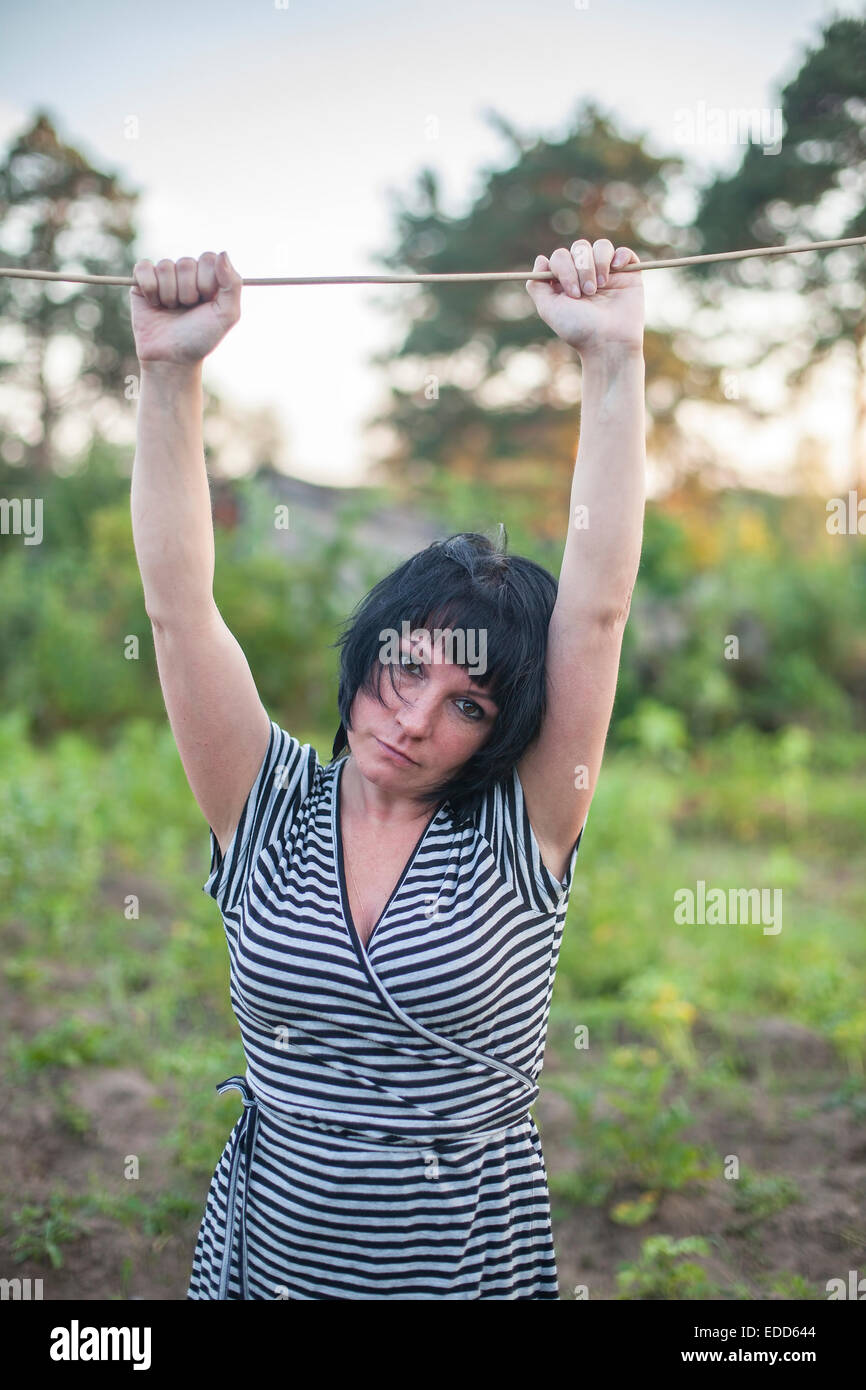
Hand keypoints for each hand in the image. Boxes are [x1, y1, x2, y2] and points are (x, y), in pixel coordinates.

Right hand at [130, 251, 242, 364]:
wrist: (171, 358)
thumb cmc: (201, 338)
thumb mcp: (227, 315)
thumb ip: (233, 284)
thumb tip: (223, 253)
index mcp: (209, 277)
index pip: (209, 258)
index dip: (206, 282)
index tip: (206, 302)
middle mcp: (187, 274)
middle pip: (186, 263)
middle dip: (188, 292)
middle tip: (187, 310)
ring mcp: (164, 276)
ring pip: (165, 267)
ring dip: (169, 295)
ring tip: (171, 310)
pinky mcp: (142, 282)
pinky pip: (144, 268)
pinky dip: (149, 288)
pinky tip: (155, 304)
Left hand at [525, 239, 643, 356]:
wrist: (609, 342)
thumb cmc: (578, 329)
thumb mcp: (549, 309)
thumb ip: (537, 285)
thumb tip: (541, 259)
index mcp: (566, 280)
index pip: (560, 256)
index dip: (564, 269)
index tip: (572, 294)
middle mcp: (586, 274)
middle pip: (580, 248)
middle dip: (582, 268)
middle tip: (587, 293)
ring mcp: (607, 273)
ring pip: (601, 246)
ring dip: (599, 263)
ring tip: (601, 286)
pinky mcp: (628, 275)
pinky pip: (624, 252)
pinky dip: (620, 256)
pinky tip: (617, 270)